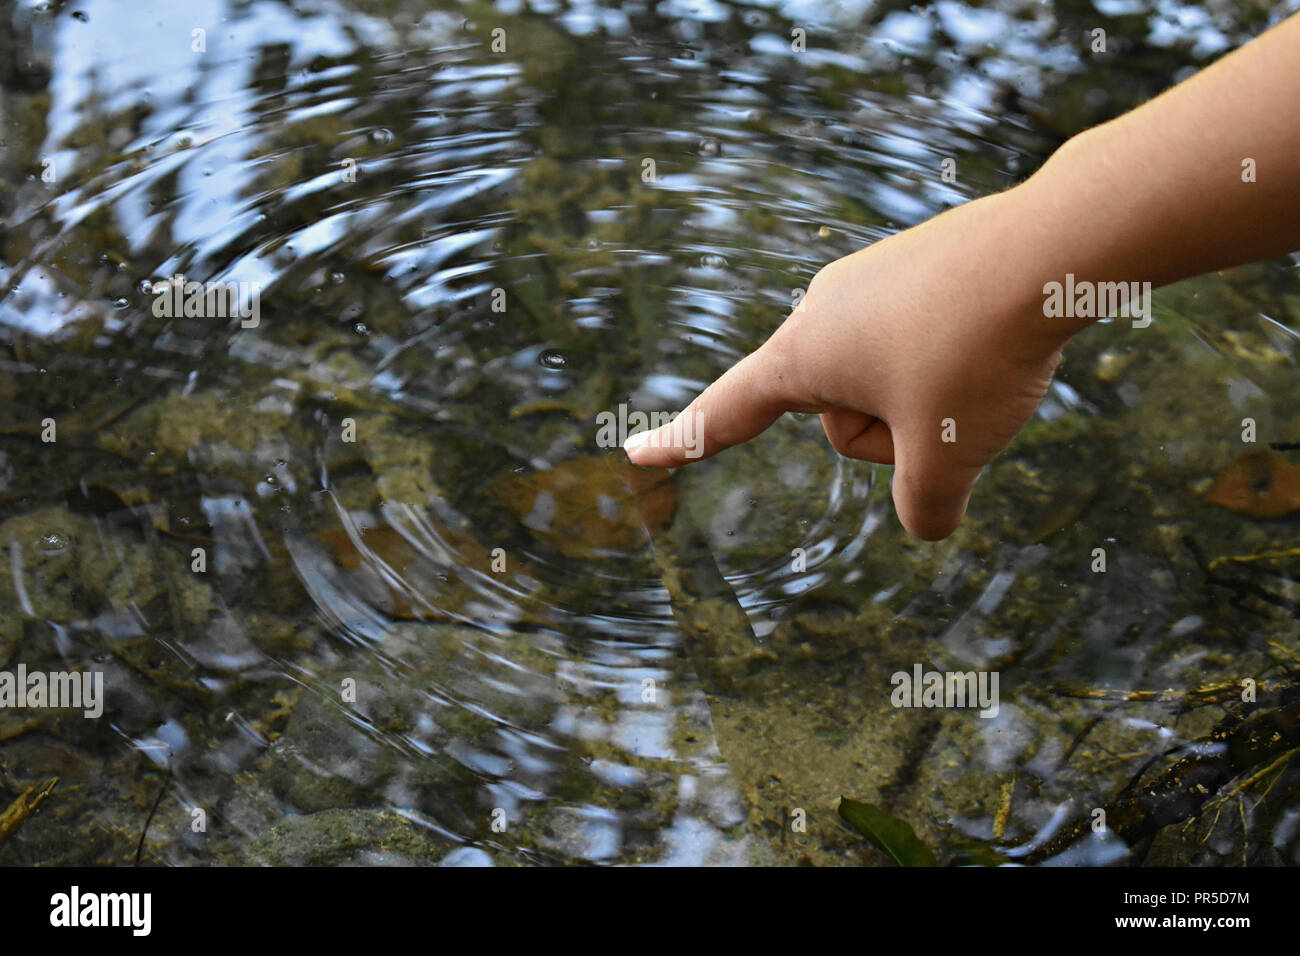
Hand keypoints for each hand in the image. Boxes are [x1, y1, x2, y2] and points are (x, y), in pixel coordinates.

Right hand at [623, 190, 1064, 540]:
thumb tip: (925, 520)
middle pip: (841, 418)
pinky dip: (957, 358)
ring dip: (930, 399)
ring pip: (888, 383)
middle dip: (893, 436)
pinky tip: (996, 334)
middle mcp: (822, 309)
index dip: (682, 443)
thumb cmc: (979, 354)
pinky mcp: (917, 265)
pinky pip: (921, 342)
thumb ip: (924, 510)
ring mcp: (871, 280)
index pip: (728, 413)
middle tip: (951, 410)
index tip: (637, 453)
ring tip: (981, 364)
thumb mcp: (947, 458)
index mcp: (803, 356)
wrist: (1052, 246)